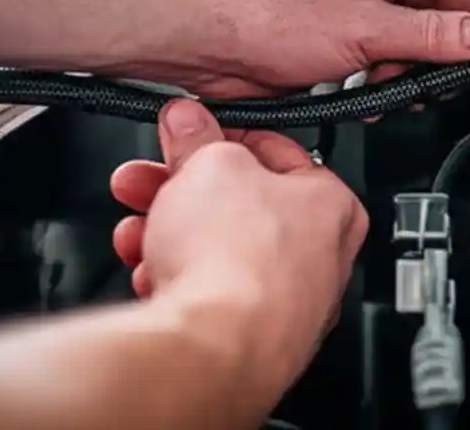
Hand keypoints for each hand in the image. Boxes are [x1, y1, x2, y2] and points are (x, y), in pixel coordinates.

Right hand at [110, 99, 367, 385]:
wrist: (213, 347)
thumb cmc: (236, 262)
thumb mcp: (209, 166)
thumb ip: (197, 138)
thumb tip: (189, 121)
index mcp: (331, 205)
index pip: (277, 154)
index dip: (222, 139)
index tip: (189, 135)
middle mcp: (320, 259)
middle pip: (239, 206)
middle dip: (181, 191)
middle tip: (148, 180)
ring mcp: (288, 305)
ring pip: (217, 253)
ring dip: (169, 235)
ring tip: (137, 230)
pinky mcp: (251, 340)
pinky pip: (209, 297)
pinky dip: (177, 281)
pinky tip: (151, 274)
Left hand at [130, 0, 469, 96]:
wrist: (202, 43)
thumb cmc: (262, 14)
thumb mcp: (362, 28)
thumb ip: (427, 36)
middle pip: (422, 22)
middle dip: (429, 55)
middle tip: (435, 78)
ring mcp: (337, 20)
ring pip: (393, 53)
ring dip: (394, 77)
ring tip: (384, 87)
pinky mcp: (319, 56)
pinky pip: (364, 74)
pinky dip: (369, 90)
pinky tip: (358, 100)